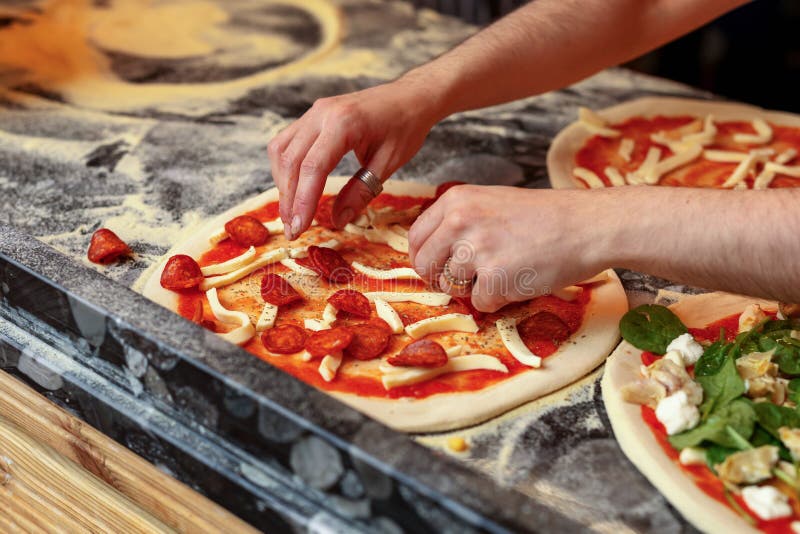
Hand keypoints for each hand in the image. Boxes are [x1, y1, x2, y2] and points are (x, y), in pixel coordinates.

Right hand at [268, 76, 441, 239]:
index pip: (313, 167)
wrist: (410, 97)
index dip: (303, 201)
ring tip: (292, 213)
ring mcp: (314, 112)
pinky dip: (286, 168)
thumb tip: (337, 220)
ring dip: (283, 184)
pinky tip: (295, 188)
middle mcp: (322, 113)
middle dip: (289, 199)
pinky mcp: (313, 115)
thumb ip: (361, 192)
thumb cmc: (405, 127)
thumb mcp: (388, 164)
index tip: (300, 228)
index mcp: (344, 123)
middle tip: (293, 230)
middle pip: (291, 161)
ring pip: (281, 150)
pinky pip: (287, 142)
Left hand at [408, 185, 611, 311]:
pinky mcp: (495, 278)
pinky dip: (498, 300)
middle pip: (425, 266)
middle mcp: (460, 221)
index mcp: (456, 201)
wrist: (586, 226)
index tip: (438, 268)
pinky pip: (480, 304)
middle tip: (470, 279)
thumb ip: (458, 223)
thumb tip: (430, 256)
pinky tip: (520, 280)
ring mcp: (477, 250)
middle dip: (443, 278)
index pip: (415, 238)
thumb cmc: (543, 217)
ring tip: (505, 270)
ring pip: (451, 287)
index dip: (425, 259)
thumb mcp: (490, 204)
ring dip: (474, 288)